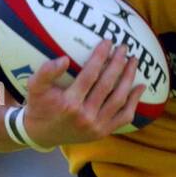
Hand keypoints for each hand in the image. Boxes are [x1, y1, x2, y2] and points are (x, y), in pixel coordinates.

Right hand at [21, 39, 145, 146]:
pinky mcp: (103, 132)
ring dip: (128, 78)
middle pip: (107, 85)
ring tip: (133, 61)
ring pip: (119, 100)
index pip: (90, 75)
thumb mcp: (35, 87)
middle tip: (124, 48)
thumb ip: (46, 72)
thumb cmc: (39, 106)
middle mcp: (85, 116)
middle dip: (118, 64)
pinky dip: (134, 102)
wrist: (42, 134)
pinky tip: (140, 86)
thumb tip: (64, 59)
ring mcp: (96, 126)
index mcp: (70, 104)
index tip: (108, 41)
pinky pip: (124, 117)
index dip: (100, 56)